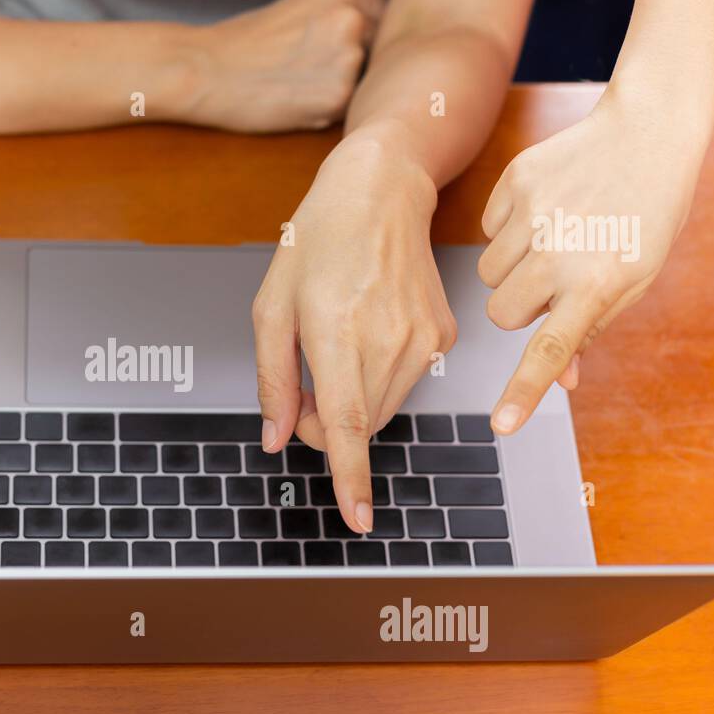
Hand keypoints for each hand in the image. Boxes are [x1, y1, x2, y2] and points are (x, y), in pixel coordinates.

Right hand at [182, 0, 383, 132]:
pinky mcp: (337, 97)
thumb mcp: (297, 11)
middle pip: (376, 52)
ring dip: (340, 90)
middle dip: (355, 67)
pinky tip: (293, 103)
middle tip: (312, 76)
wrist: (206, 72)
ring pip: (362, 83)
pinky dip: (324, 112)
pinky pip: (345, 110)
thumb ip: (336, 20)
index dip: (366, 41)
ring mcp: (348, 59)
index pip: (381, 18)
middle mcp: (351, 19)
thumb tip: (368, 44)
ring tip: (297, 88)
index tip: (346, 55)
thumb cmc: (243, 46)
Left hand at [252, 129, 454, 532]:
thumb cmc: (318, 243)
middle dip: (321, 424)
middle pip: (356, 425)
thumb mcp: (271, 307)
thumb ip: (272, 380)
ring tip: (333, 350)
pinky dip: (378, 380)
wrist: (381, 194)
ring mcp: (422, 341)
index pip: (344, 423)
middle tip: (302, 383)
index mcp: (336, 332)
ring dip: (351, 404)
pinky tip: (367, 333)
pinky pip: (404, 386)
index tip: (358, 518)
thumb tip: (277, 438)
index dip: (349, 476)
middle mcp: (387, 340)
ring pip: (381, 411)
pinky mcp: (443, 339)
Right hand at [478, 89, 705, 433]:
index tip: (500, 425)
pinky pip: (487, 229)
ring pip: (488, 273)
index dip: (523, 390)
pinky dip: (508, 228)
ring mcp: (533, 216)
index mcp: (598, 284)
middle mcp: (560, 253)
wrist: (646, 134)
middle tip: (554, 281)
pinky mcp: (514, 185)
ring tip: (554, 238)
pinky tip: (546, 208)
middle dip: (518, 305)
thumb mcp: (634, 278)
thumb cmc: (645, 215)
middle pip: (501, 312)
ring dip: (512, 267)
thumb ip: (592, 328)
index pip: (551, 350)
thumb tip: (566, 380)